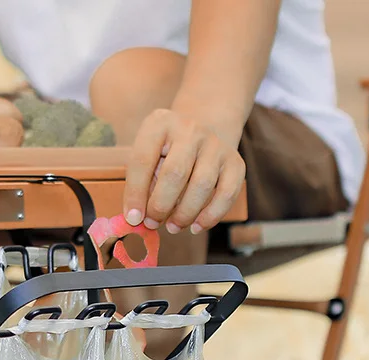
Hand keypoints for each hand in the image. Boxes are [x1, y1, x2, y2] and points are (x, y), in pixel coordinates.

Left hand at [123, 108, 244, 233]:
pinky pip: (227, 193)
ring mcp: (216, 144)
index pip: (142, 160)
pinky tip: (195, 227)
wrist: (203, 132)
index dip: (136, 193)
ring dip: (184, 214)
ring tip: (172, 227)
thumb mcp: (147, 159)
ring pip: (202, 185)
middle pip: (175, 173)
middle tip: (152, 223)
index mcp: (160, 124)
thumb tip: (136, 221)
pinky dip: (211, 216)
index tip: (133, 219)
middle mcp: (190, 129)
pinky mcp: (235, 162)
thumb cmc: (166, 153)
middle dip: (161, 205)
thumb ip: (139, 186)